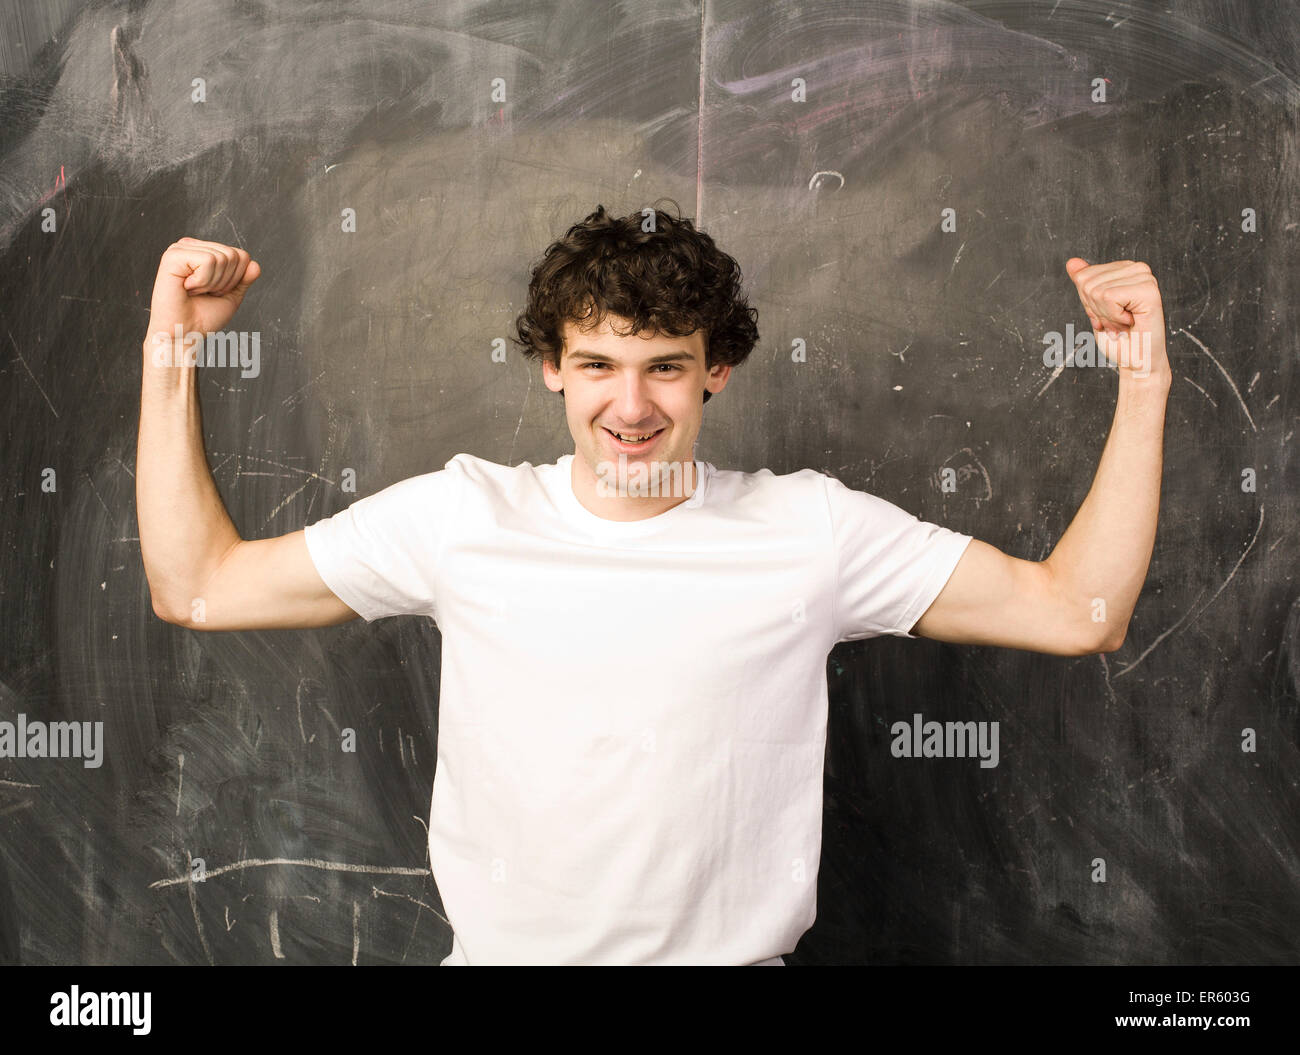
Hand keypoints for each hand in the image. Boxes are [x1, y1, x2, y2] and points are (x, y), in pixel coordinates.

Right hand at [145, 237, 259, 347]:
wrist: (184, 333)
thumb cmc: (203, 317)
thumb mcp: (231, 296)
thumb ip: (244, 279)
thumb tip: (255, 264)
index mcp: (203, 251)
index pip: (241, 255)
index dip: (236, 280)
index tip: (215, 292)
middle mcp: (191, 246)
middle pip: (233, 255)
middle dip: (225, 282)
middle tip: (203, 293)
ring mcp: (180, 249)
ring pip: (222, 257)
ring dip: (213, 283)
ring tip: (194, 291)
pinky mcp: (172, 255)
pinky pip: (208, 261)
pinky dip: (203, 281)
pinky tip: (187, 288)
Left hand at [1065, 258, 1169, 381]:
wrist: (1137, 361)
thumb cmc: (1118, 338)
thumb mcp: (1094, 307)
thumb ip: (1085, 283)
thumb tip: (1072, 262)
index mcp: (1124, 269)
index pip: (1084, 276)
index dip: (1088, 303)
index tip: (1107, 314)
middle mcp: (1137, 268)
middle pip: (1087, 282)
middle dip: (1096, 309)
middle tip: (1116, 321)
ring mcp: (1145, 277)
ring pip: (1097, 291)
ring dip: (1106, 315)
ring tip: (1124, 322)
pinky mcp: (1148, 290)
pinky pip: (1109, 297)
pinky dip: (1113, 316)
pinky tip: (1130, 321)